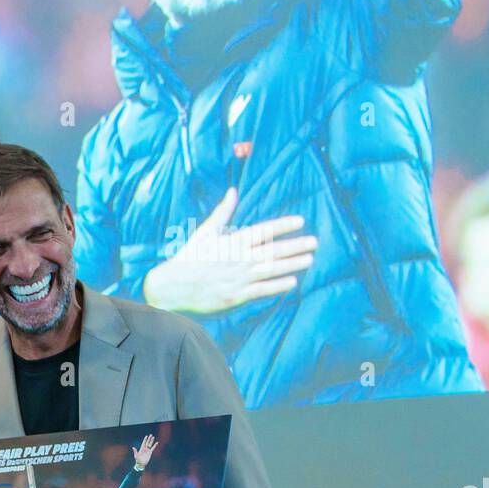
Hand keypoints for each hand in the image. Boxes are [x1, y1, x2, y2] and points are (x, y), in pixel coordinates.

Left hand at [132, 433, 156, 469]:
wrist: (141, 464)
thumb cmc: (137, 460)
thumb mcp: (136, 455)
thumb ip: (135, 451)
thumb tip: (133, 447)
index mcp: (141, 449)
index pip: (144, 443)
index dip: (145, 439)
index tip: (146, 436)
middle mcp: (145, 449)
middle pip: (147, 442)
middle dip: (149, 439)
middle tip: (151, 435)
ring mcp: (147, 450)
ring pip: (150, 444)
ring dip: (152, 441)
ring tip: (153, 437)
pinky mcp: (150, 453)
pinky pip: (153, 448)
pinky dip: (155, 446)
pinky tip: (156, 443)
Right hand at [143, 188, 315, 313]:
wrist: (173, 287)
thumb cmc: (190, 257)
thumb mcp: (205, 232)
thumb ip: (223, 212)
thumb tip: (233, 191)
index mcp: (232, 242)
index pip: (263, 230)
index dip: (283, 225)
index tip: (300, 221)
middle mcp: (239, 259)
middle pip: (273, 250)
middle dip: (295, 245)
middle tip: (314, 241)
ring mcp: (239, 278)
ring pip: (272, 269)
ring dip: (292, 264)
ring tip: (309, 259)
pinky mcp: (237, 296)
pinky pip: (263, 290)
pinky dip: (278, 286)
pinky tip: (293, 281)